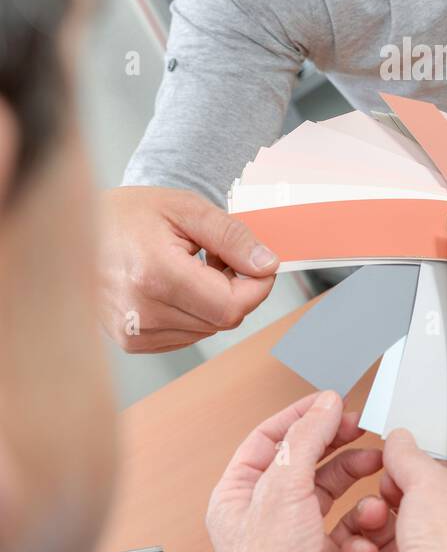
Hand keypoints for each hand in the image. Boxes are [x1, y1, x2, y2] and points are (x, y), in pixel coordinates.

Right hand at [98, 186, 279, 350]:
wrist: (75, 229)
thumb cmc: (126, 214)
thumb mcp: (186, 209)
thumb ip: (232, 237)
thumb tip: (267, 264)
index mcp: (155, 276)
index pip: (232, 306)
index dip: (257, 286)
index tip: (259, 263)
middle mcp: (142, 314)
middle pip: (223, 320)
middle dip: (235, 288)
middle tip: (218, 255)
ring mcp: (134, 333)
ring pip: (207, 329)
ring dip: (213, 301)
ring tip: (192, 267)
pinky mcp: (131, 342)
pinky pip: (185, 335)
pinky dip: (193, 312)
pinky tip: (177, 285)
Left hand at [207, 391, 393, 551]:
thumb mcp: (284, 486)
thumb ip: (306, 437)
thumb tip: (325, 403)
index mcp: (239, 496)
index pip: (267, 441)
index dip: (298, 417)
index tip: (327, 401)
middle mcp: (266, 515)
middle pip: (304, 461)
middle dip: (334, 442)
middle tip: (360, 425)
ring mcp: (298, 537)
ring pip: (333, 490)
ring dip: (356, 475)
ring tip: (377, 463)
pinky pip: (352, 523)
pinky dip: (363, 519)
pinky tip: (369, 520)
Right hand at [336, 428, 446, 551]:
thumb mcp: (433, 480)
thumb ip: (411, 457)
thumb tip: (399, 439)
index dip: (435, 468)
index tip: (410, 455)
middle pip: (417, 510)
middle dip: (394, 495)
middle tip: (386, 486)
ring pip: (386, 536)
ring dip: (371, 521)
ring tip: (370, 516)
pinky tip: (361, 550)